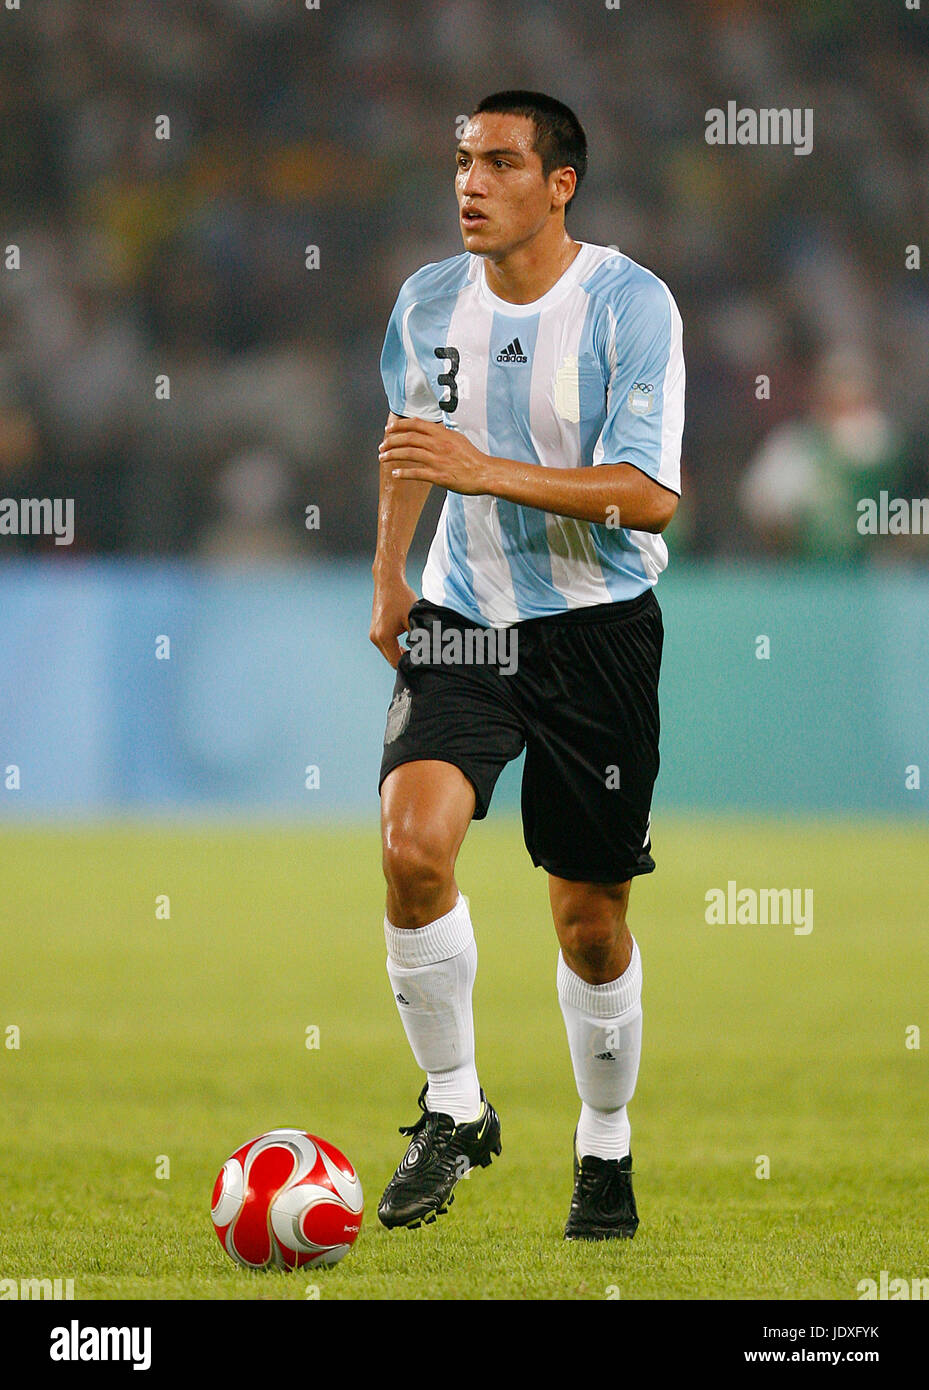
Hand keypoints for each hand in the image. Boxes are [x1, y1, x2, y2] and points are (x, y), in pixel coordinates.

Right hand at [370, 574, 417, 667]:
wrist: (388, 582)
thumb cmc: (402, 598)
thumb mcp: (413, 618)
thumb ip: (418, 637)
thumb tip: (425, 652)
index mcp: (384, 636)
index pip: (397, 662)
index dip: (410, 663)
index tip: (422, 660)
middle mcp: (375, 638)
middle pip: (392, 660)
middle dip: (406, 659)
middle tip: (421, 655)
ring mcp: (373, 635)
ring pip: (389, 653)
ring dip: (400, 653)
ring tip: (415, 647)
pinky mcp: (374, 631)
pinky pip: (386, 646)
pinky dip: (395, 647)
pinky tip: (407, 641)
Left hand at [378, 417, 493, 495]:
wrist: (485, 473)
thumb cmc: (472, 457)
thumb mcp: (457, 438)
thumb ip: (441, 433)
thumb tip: (428, 429)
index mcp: (442, 434)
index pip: (416, 424)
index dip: (399, 426)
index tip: (388, 429)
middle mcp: (438, 445)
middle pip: (409, 438)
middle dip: (391, 441)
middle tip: (382, 446)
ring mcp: (438, 460)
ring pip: (409, 454)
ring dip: (392, 455)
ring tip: (382, 458)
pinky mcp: (439, 476)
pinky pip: (417, 473)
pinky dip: (403, 473)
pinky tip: (395, 474)